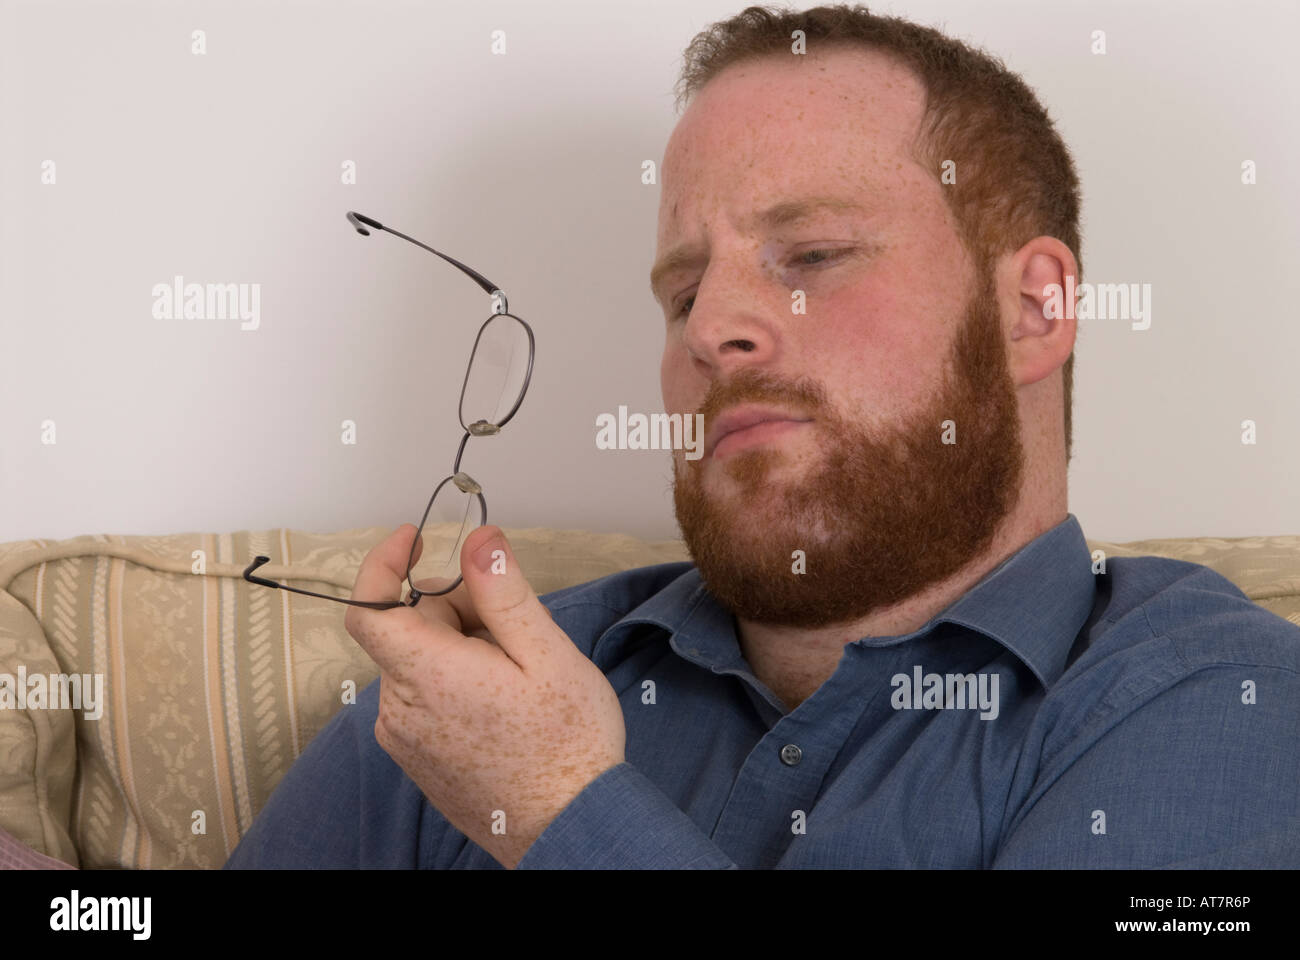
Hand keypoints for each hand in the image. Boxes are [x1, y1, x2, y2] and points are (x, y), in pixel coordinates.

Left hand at [343, 523, 625, 867]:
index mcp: (430, 676)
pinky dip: (453, 680)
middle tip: (515, 631)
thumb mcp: (547, 654)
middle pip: (410, 627)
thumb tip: (477, 540)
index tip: (414, 539)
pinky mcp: (414, 754)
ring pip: (419, 659)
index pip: (369, 607)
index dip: (384, 562)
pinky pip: (422, 693)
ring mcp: (403, 735)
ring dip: (459, 649)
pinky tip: (500, 702)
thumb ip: (503, 592)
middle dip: (458, 611)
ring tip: (515, 677)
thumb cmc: (567, 744)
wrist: (568, 825)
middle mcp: (401, 707)